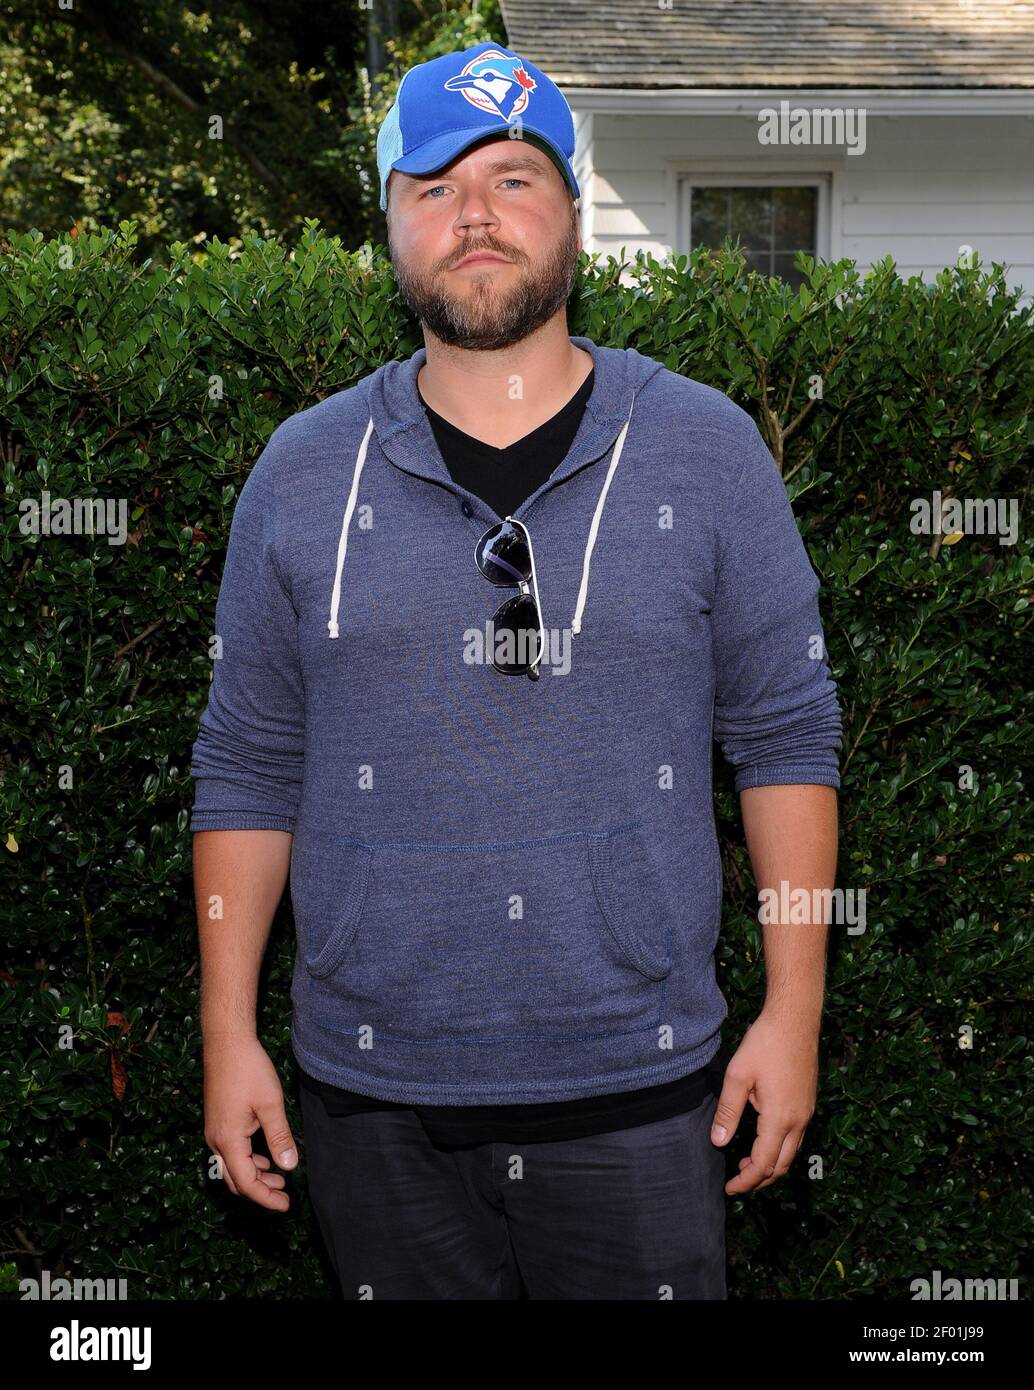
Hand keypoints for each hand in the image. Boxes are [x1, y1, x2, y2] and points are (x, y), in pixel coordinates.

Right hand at [203, 1035, 298, 1210]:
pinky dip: (248, 1161)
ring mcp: (214, 1131)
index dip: (266, 1198)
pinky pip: (230, 1152)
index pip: (246, 1183)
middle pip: (235, 1180)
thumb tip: (289, 1167)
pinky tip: (265, 1157)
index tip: (285, 1205)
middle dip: (260, 1191)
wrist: (226, 1043)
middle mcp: (216, 1140)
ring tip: (280, 1178)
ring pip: (232, 1167)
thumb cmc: (248, 1069)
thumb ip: (280, 1137)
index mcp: (228, 1140)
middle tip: (284, 1195)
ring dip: (255, 1176)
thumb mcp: (270, 1104)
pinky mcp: (217, 1122)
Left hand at [709, 1009, 817, 1194]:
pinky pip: (796, 1137)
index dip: (746, 1181)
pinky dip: (780, 1149)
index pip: (764, 1164)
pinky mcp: (808, 1103)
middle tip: (737, 1182)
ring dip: (771, 1165)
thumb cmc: (765, 1043)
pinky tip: (763, 1140)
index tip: (729, 1188)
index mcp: (780, 1118)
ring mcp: (807, 1112)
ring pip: (791, 1153)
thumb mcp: (738, 1076)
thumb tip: (718, 1142)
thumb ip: (728, 1111)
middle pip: (782, 1165)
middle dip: (759, 1179)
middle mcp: (799, 1120)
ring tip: (746, 1164)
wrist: (796, 1020)